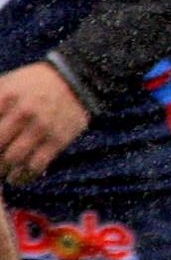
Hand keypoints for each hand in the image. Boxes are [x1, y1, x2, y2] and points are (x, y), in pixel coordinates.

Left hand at [0, 62, 90, 182]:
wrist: (74, 81)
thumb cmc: (31, 84)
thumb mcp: (6, 83)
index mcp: (5, 96)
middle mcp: (22, 112)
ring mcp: (41, 127)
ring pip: (13, 159)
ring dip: (2, 170)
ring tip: (1, 172)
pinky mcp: (58, 140)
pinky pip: (35, 166)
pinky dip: (22, 177)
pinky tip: (16, 178)